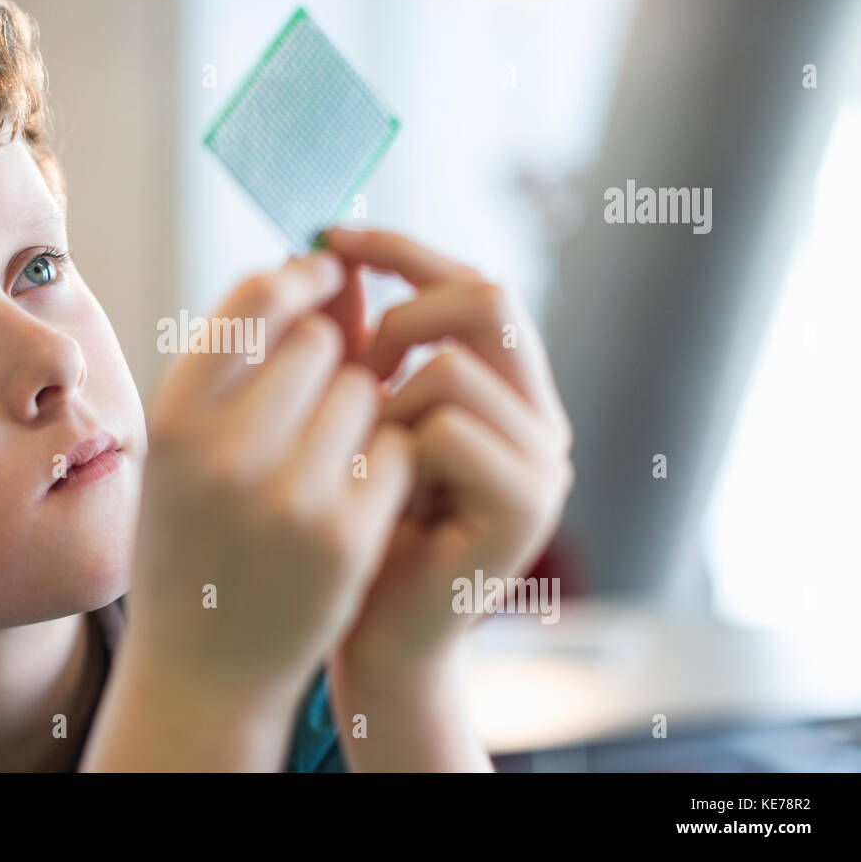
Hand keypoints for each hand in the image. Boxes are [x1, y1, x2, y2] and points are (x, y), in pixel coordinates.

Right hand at [124, 249, 416, 711]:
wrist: (205, 667)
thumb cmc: (195, 539)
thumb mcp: (187, 450)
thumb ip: (243, 360)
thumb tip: (327, 264)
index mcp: (172, 418)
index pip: (251, 300)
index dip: (298, 278)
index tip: (324, 274)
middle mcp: (223, 450)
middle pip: (319, 341)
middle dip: (332, 357)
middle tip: (320, 393)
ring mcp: (288, 494)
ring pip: (364, 391)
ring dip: (361, 408)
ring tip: (328, 454)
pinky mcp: (346, 535)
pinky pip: (393, 449)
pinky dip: (385, 460)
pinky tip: (355, 494)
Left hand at [319, 226, 574, 677]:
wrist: (372, 633)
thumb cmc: (356, 523)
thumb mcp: (353, 417)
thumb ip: (354, 341)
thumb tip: (328, 253)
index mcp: (506, 385)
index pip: (473, 280)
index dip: (402, 250)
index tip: (329, 237)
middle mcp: (539, 413)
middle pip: (486, 297)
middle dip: (401, 314)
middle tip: (354, 362)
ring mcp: (542, 460)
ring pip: (453, 366)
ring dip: (385, 400)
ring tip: (365, 455)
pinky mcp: (526, 507)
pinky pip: (446, 431)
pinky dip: (394, 450)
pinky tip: (382, 493)